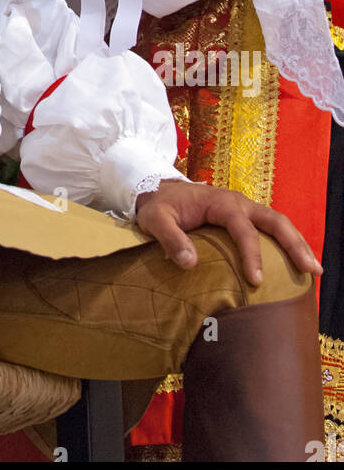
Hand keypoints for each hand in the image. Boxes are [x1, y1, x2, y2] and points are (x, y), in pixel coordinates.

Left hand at [135, 178, 322, 285]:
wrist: (155, 187)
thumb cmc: (157, 205)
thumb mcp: (155, 219)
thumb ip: (170, 238)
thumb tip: (189, 264)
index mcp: (219, 202)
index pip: (243, 229)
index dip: (252, 255)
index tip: (256, 281)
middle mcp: (238, 202)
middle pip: (275, 220)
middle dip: (295, 244)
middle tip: (312, 270)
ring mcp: (244, 208)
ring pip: (278, 223)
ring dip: (298, 243)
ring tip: (315, 270)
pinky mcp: (243, 216)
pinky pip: (270, 228)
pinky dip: (287, 243)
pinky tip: (295, 263)